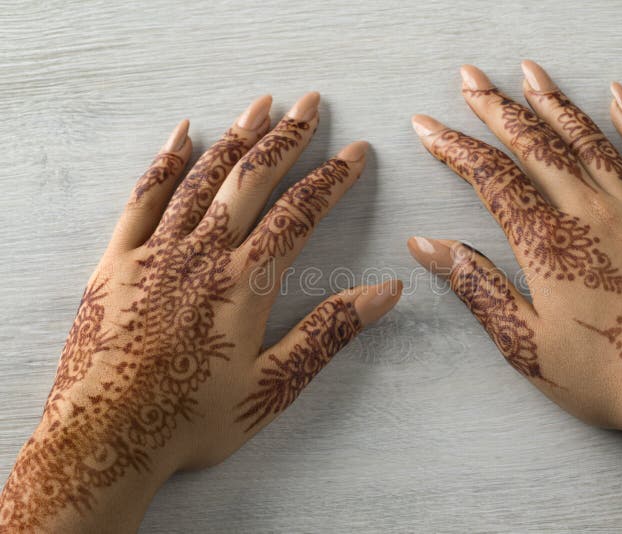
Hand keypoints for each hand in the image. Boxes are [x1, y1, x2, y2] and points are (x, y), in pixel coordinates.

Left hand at [0, 93, 400, 531]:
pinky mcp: (118, 260)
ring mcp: (157, 251)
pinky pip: (144, 197)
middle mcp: (204, 252)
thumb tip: (388, 291)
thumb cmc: (193, 417)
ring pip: (203, 178)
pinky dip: (166, 162)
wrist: (106, 437)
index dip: (332, 178)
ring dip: (236, 138)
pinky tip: (182, 135)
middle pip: (253, 179)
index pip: (300, 212)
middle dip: (286, 137)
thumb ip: (329, 331)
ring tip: (261, 106)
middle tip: (311, 103)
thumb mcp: (275, 384)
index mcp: (246, 281)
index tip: (356, 151)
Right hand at [408, 62, 621, 532]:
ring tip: (528, 72)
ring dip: (554, 102)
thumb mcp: (525, 342)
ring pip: (588, 139)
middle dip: (497, 107)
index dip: (455, 147)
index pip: (491, 178)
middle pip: (535, 145)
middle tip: (470, 77)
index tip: (428, 125)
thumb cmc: (605, 376)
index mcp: (548, 243)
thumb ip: (476, 286)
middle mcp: (591, 212)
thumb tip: (425, 244)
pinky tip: (617, 95)